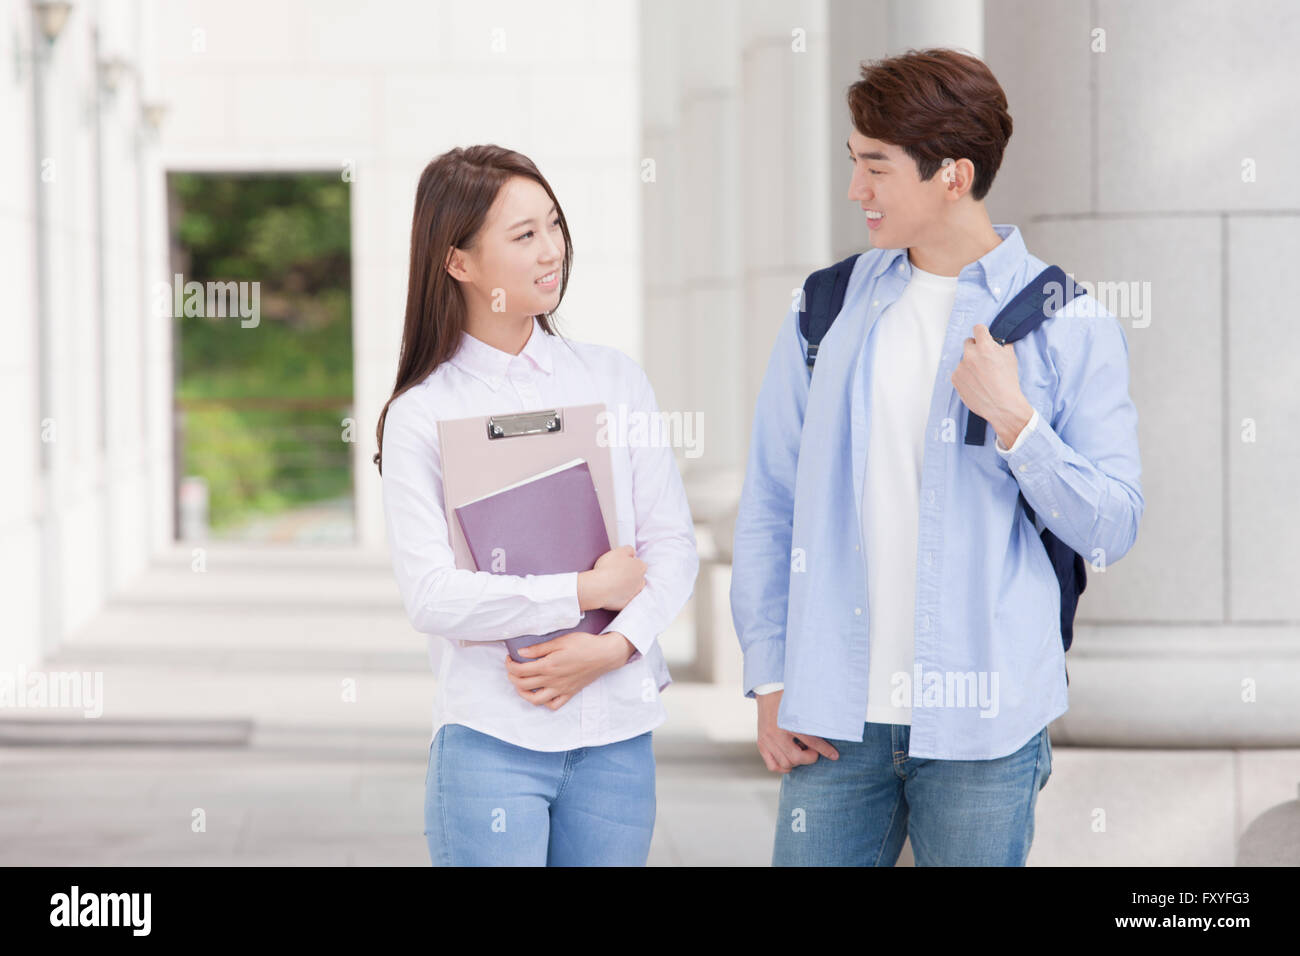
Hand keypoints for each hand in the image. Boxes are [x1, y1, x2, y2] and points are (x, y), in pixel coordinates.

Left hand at [504, 631, 633, 710]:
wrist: (604, 655)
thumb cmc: (583, 644)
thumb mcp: (559, 641)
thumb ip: (538, 649)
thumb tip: (520, 652)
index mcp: (548, 666)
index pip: (520, 670)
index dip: (510, 665)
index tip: (510, 658)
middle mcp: (552, 680)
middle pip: (523, 685)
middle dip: (512, 677)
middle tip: (513, 669)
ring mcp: (560, 689)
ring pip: (535, 699)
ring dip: (523, 693)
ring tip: (522, 684)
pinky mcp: (569, 693)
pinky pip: (553, 705)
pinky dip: (544, 702)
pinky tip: (542, 693)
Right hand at [577, 545, 646, 611]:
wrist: (599, 587)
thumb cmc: (608, 568)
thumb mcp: (619, 550)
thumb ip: (629, 549)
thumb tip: (632, 552)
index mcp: (641, 567)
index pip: (638, 563)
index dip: (628, 563)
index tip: (621, 564)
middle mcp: (641, 581)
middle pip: (636, 577)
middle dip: (629, 575)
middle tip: (615, 573)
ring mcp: (634, 594)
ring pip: (631, 589)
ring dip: (625, 586)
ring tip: (613, 584)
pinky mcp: (626, 604)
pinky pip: (624, 599)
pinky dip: (619, 597)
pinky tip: (611, 592)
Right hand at [755, 689, 838, 772]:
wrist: (768, 690)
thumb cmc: (788, 696)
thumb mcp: (802, 704)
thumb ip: (814, 717)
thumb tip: (832, 729)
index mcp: (789, 721)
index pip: (811, 741)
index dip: (825, 750)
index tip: (834, 756)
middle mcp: (776, 732)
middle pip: (797, 757)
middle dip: (809, 758)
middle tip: (813, 751)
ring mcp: (768, 740)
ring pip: (785, 763)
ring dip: (796, 761)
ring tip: (800, 752)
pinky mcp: (762, 744)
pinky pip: (772, 765)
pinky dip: (782, 767)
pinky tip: (789, 760)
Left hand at [950, 324, 1033, 448]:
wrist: (1002, 405)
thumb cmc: (1008, 383)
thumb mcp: (1010, 358)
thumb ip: (1001, 346)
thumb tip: (997, 341)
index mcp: (985, 347)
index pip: (978, 328)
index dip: (982, 332)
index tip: (982, 336)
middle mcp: (970, 355)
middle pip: (968, 343)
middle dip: (975, 348)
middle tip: (983, 359)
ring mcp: (961, 367)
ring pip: (964, 359)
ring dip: (970, 364)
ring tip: (981, 377)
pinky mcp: (955, 378)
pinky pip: (958, 372)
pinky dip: (965, 375)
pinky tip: (975, 383)